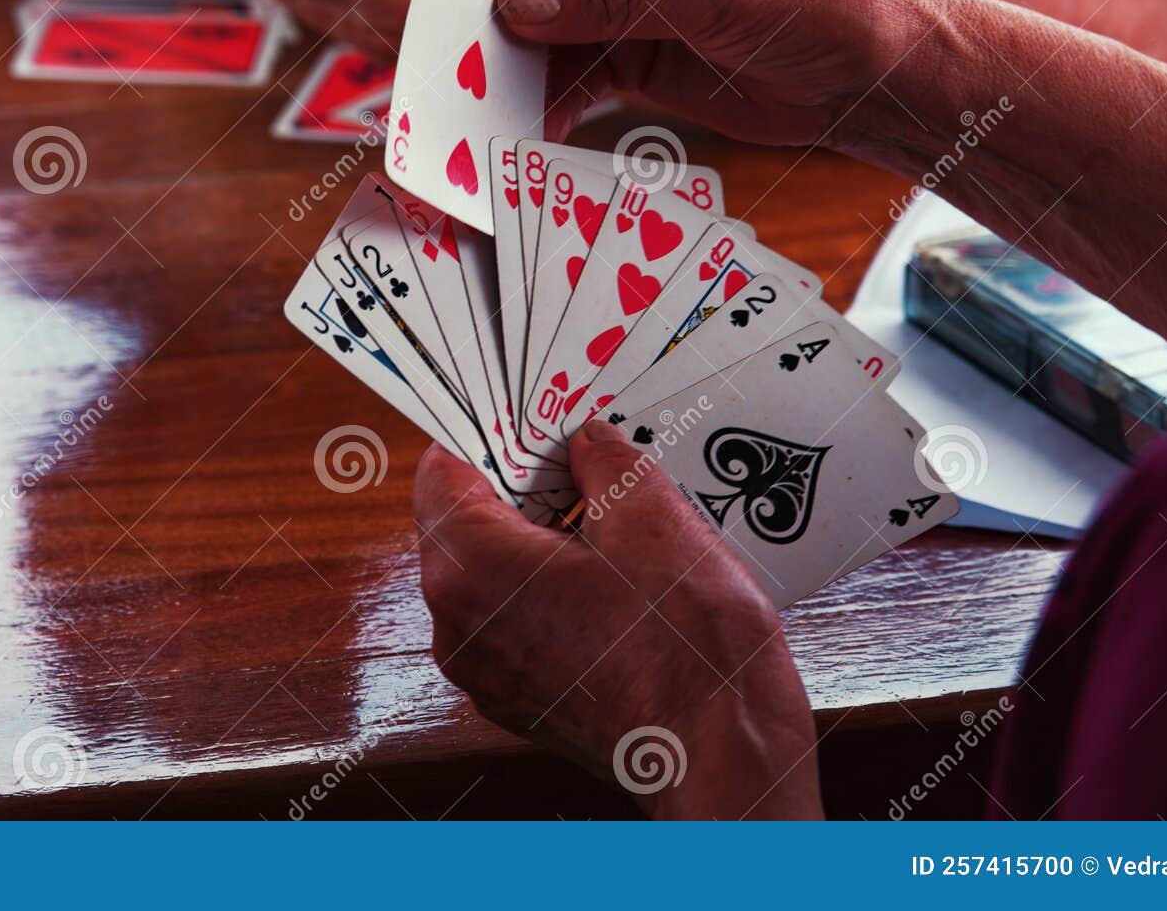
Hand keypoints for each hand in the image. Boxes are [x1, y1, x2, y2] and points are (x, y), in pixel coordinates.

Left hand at [414, 420, 821, 818]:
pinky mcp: (521, 698)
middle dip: (518, 482)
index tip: (526, 410)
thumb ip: (602, 460)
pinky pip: (516, 620)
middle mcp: (457, 626)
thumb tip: (586, 440)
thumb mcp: (650, 515)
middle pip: (463, 522)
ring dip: (538, 536)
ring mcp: (486, 671)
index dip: (487, 432)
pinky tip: (614, 574)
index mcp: (470, 571)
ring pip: (491, 574)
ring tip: (609, 513)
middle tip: (579, 453)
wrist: (725, 755)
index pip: (442, 471)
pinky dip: (549, 588)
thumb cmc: (687, 647)